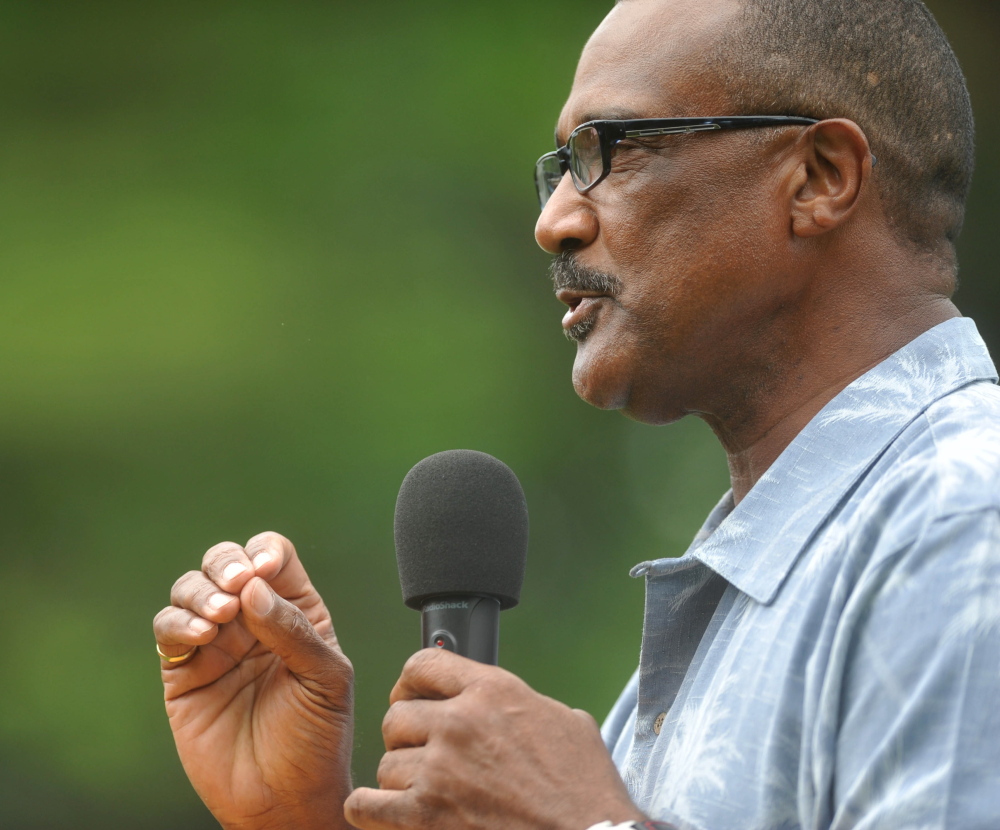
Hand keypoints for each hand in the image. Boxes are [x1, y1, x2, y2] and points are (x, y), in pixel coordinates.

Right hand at [153, 532, 355, 829]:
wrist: (284, 799)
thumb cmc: (317, 738)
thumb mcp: (325, 680)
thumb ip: (294, 631)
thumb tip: (253, 587)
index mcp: (296, 611)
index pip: (275, 557)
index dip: (265, 553)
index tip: (264, 572)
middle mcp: (253, 619)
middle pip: (227, 562)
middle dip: (226, 563)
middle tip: (236, 586)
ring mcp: (216, 643)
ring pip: (192, 588)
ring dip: (200, 591)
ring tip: (218, 617)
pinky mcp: (183, 672)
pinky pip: (168, 629)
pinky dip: (178, 623)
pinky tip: (200, 636)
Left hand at [345, 649, 643, 829]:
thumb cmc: (586, 791)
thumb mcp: (565, 722)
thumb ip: (524, 704)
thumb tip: (510, 707)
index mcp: (493, 691)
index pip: (423, 664)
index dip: (412, 683)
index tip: (412, 697)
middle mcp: (459, 722)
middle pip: (396, 717)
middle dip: (406, 738)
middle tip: (422, 756)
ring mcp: (439, 771)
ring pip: (386, 765)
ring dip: (401, 782)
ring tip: (425, 795)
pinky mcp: (424, 818)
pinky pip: (366, 806)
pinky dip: (371, 812)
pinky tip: (388, 816)